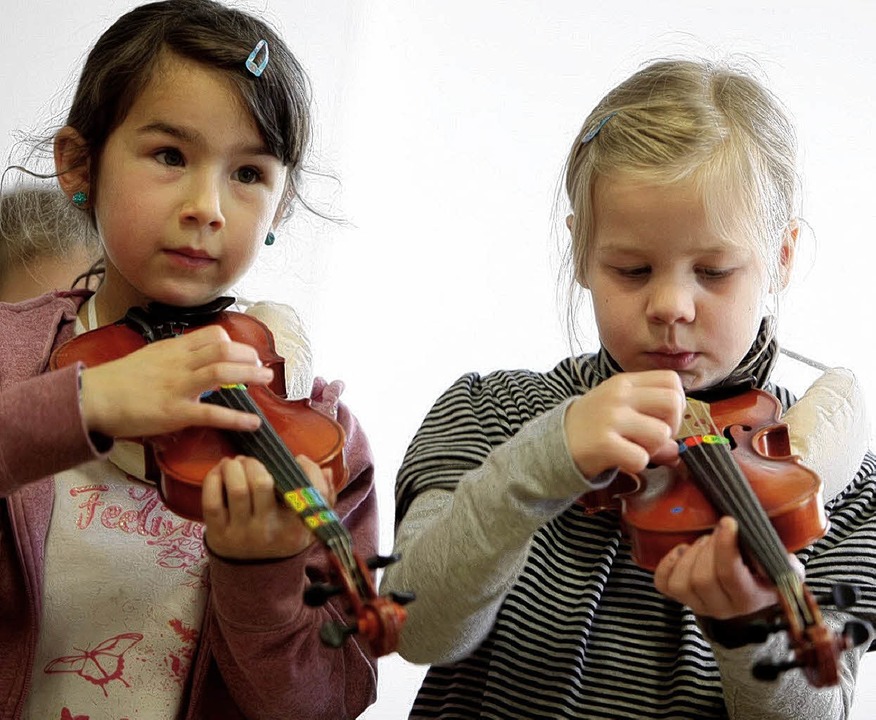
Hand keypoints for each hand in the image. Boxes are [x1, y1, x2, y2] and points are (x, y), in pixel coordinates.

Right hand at [79, 325, 274, 437]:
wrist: (92, 397)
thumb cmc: (119, 380)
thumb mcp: (150, 357)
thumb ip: (177, 356)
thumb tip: (200, 359)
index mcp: (173, 348)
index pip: (213, 335)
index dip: (235, 343)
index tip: (244, 353)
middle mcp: (179, 363)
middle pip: (224, 350)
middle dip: (249, 356)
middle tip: (262, 367)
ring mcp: (178, 386)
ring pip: (222, 373)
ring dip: (250, 376)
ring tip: (266, 381)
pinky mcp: (175, 412)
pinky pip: (212, 413)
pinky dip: (236, 418)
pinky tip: (252, 422)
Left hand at [202, 454, 336, 559]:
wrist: (255, 576)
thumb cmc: (285, 536)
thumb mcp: (310, 523)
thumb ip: (324, 496)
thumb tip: (326, 469)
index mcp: (296, 527)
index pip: (306, 491)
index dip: (306, 468)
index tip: (298, 460)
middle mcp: (268, 531)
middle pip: (261, 482)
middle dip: (255, 463)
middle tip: (253, 460)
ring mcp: (241, 534)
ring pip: (236, 488)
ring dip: (234, 467)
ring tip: (236, 463)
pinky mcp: (218, 534)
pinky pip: (211, 501)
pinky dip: (214, 479)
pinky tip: (220, 471)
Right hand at [565, 370, 684, 477]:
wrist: (553, 442)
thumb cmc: (592, 425)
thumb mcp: (619, 412)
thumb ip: (651, 421)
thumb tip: (676, 449)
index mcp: (624, 382)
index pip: (671, 380)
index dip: (677, 402)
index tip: (664, 418)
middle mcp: (618, 395)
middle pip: (672, 403)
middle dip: (673, 426)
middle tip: (655, 438)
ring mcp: (610, 418)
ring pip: (661, 434)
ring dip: (654, 449)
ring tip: (635, 449)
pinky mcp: (603, 443)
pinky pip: (641, 458)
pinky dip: (636, 464)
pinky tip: (621, 459)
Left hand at [653, 516, 803, 618]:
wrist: (749, 595)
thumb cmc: (764, 574)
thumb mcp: (782, 568)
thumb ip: (784, 562)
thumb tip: (778, 554)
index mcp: (748, 599)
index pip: (729, 575)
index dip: (725, 546)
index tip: (728, 521)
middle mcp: (722, 608)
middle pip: (703, 578)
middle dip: (707, 547)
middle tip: (716, 531)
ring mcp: (698, 605)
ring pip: (681, 583)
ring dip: (690, 555)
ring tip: (704, 542)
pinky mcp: (680, 599)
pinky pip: (663, 584)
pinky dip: (668, 564)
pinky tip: (683, 550)